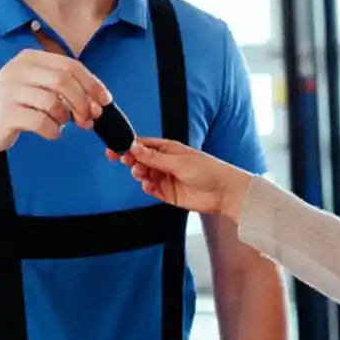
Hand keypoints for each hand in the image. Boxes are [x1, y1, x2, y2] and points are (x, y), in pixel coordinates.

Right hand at [0, 49, 112, 154]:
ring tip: (63, 124)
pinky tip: (51, 132)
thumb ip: (60, 87)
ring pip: (54, 102)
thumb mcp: (31, 85)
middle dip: (83, 102)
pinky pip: (41, 122)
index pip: (70, 65)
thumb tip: (96, 101)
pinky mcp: (6, 114)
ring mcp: (10, 92)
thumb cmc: (8, 106)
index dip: (92, 83)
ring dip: (67, 118)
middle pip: (64, 81)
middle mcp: (18, 70)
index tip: (104, 100)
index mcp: (28, 59)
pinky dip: (53, 130)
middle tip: (89, 118)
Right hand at [107, 137, 251, 219]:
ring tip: (141, 175)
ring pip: (144, 175)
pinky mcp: (168, 194)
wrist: (224, 192)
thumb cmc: (208, 170)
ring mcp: (166, 178)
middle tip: (128, 163)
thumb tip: (134, 147)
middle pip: (141, 160)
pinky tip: (148, 186)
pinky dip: (147, 187)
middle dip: (132, 161)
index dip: (129, 147)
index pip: (144, 145)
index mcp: (169, 149)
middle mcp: (166, 163)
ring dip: (140, 174)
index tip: (115, 150)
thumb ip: (155, 157)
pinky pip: (152, 189)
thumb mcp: (178, 161)